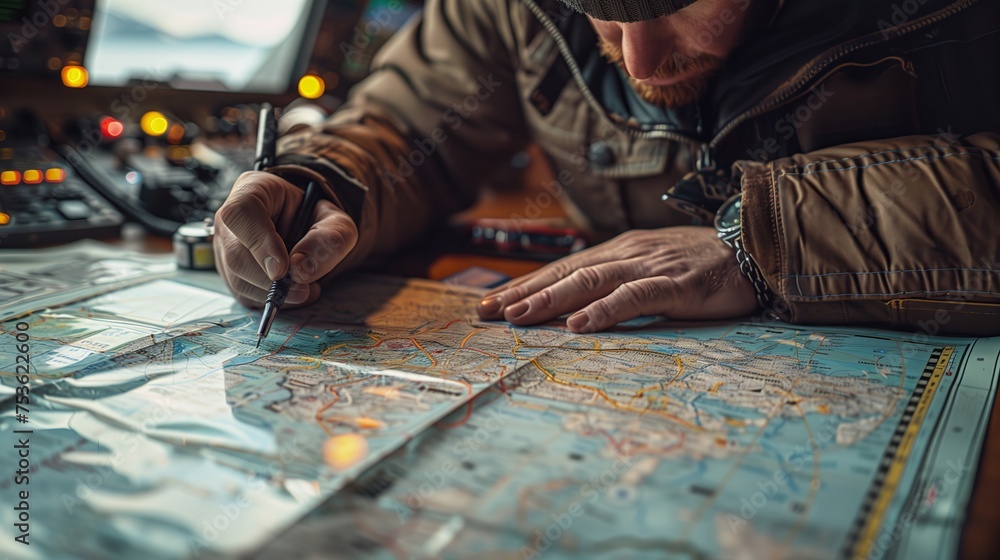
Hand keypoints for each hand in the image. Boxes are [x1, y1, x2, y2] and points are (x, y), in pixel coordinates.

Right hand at [213, 171, 357, 307]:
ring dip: (274, 293)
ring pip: (238, 280)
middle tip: (303, 287)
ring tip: (304, 288)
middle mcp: (229, 220)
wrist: (305, 226)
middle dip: (272, 280)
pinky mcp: (230, 274)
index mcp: (253, 191)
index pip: (241, 213)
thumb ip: (328, 240)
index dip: (260, 243)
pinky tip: (291, 291)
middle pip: (236, 255)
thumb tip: (300, 269)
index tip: (282, 268)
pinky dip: (271, 300)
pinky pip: (244, 295)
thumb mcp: (336, 222)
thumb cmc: (316, 218)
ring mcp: (224, 248)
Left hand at [476, 227, 757, 331]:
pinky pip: (634, 296)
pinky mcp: (675, 284)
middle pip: (566, 273)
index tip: (489, 304)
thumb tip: (578, 305)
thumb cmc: (701, 265)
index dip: (525, 285)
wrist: (756, 248)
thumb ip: (618, 282)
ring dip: (552, 300)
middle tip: (487, 312)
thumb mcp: (651, 268)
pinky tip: (580, 324)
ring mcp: (650, 266)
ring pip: (591, 281)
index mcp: (618, 251)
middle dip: (524, 292)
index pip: (562, 269)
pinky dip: (605, 310)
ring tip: (519, 316)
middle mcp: (627, 254)